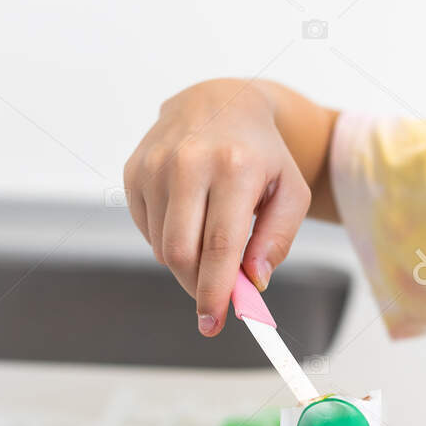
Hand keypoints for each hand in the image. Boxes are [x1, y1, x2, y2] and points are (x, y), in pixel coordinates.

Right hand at [122, 80, 311, 333]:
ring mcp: (155, 165)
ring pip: (163, 247)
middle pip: (182, 253)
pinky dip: (169, 239)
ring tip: (211, 241)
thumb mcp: (290, 191)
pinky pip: (148, 231)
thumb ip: (278, 238)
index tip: (213, 323)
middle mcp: (189, 163)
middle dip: (197, 287)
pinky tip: (190, 217)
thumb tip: (254, 280)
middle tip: (214, 302)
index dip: (215, 292)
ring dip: (187, 263)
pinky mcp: (134, 171)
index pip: (220, 245)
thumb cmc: (262, 155)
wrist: (220, 103)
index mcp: (234, 168)